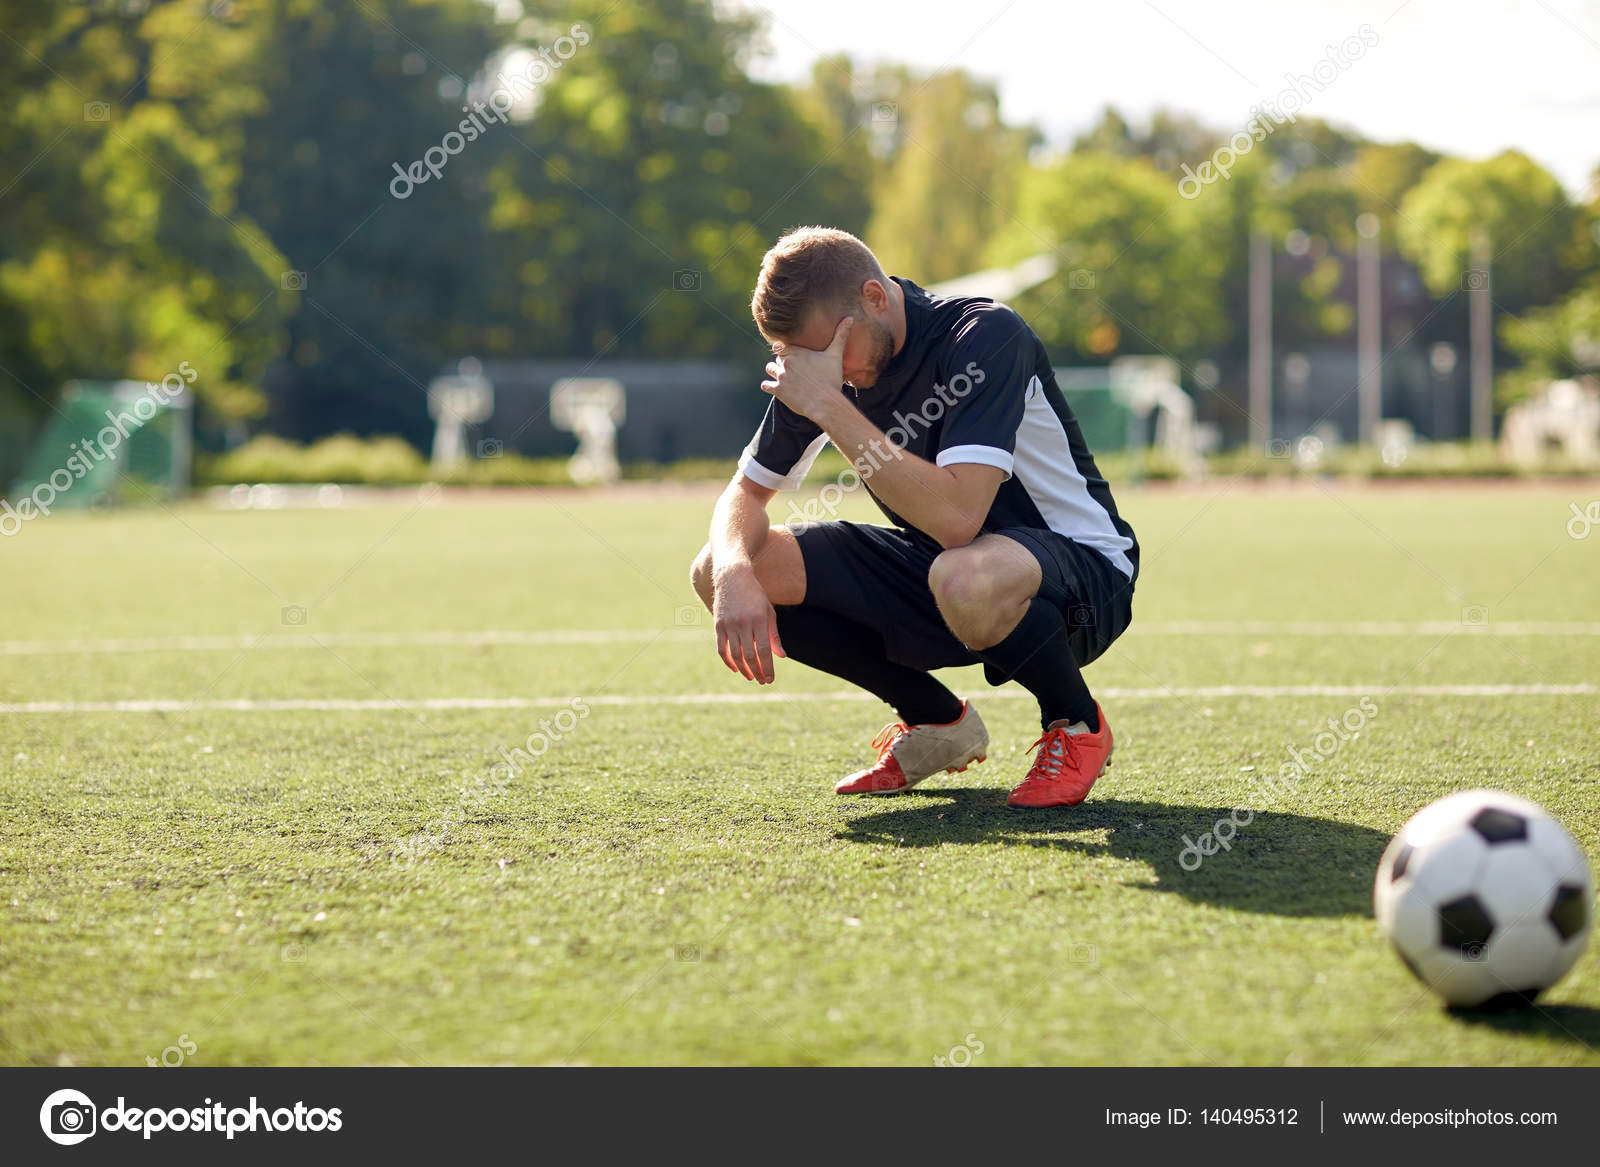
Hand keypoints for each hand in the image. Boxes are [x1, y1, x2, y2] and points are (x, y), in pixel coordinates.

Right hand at [713, 568, 785, 683]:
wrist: (732, 577)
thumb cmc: (755, 596)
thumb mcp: (769, 612)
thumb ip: (774, 635)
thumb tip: (781, 656)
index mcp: (759, 619)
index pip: (764, 650)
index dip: (767, 667)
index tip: (770, 679)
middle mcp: (743, 623)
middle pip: (749, 655)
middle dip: (757, 671)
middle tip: (762, 681)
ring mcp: (729, 624)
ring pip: (735, 654)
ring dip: (743, 669)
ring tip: (751, 677)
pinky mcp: (718, 625)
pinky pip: (721, 649)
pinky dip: (728, 661)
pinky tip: (736, 668)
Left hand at [760, 316, 851, 422]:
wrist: (825, 403)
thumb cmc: (831, 379)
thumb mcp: (835, 355)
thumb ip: (840, 335)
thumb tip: (850, 317)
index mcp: (797, 351)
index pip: (782, 345)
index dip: (786, 350)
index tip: (791, 354)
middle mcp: (786, 362)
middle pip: (777, 357)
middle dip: (784, 361)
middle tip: (793, 367)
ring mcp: (781, 377)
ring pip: (770, 368)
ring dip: (775, 371)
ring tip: (784, 376)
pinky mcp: (778, 391)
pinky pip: (766, 385)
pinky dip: (769, 386)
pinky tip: (776, 387)